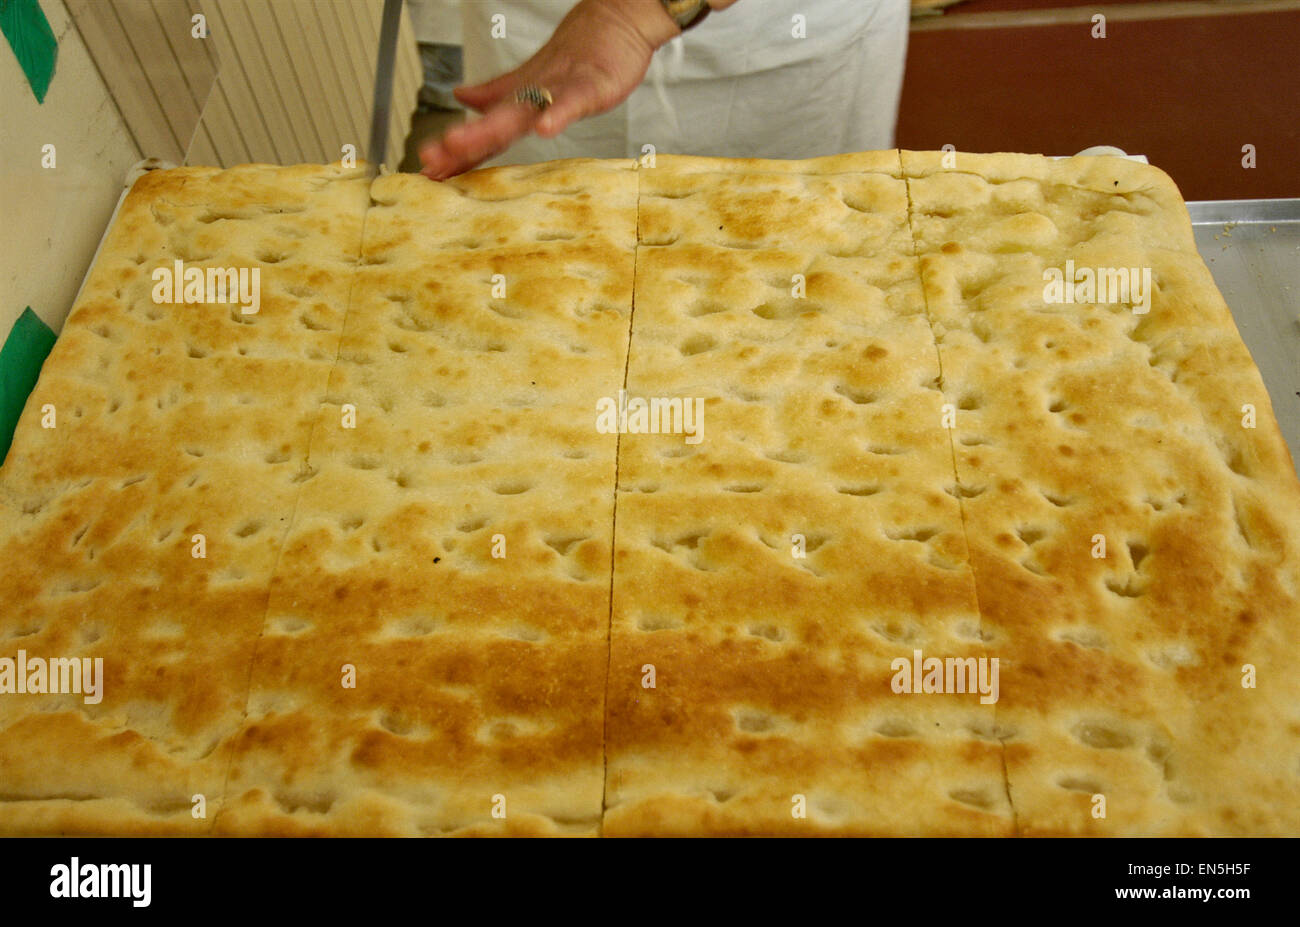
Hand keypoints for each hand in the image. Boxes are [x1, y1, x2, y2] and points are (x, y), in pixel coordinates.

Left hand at [419, 0, 680, 179]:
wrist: (614, 20)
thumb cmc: (581, 54)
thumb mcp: (535, 78)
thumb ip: (499, 92)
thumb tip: (462, 97)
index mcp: (521, 98)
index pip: (483, 130)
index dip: (456, 151)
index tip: (428, 170)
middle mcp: (532, 94)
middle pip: (492, 124)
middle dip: (461, 143)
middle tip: (432, 159)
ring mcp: (558, 88)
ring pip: (520, 111)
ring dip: (489, 128)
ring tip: (461, 143)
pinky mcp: (588, 86)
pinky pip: (570, 102)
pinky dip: (556, 114)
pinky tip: (543, 128)